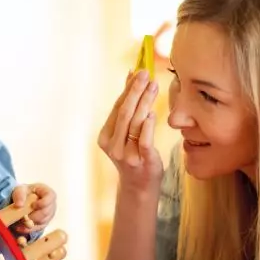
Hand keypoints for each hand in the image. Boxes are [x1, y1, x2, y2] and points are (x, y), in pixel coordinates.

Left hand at [11, 183, 55, 232]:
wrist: (23, 201)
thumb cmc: (24, 193)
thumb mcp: (20, 190)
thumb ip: (19, 195)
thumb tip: (19, 205)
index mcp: (47, 192)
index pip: (50, 197)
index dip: (42, 203)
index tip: (32, 205)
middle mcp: (51, 204)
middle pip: (46, 212)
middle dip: (34, 215)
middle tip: (24, 215)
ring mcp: (49, 214)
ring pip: (42, 221)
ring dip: (30, 222)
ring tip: (20, 220)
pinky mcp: (44, 223)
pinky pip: (38, 228)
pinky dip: (28, 229)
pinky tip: (19, 227)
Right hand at [98, 69, 162, 189]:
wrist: (139, 187)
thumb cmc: (134, 155)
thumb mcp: (126, 133)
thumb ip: (127, 107)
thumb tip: (130, 75)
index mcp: (105, 137)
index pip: (117, 107)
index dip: (128, 89)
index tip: (138, 72)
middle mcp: (112, 145)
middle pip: (124, 112)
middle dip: (135, 91)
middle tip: (146, 74)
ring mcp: (126, 154)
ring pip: (135, 123)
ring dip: (145, 102)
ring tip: (154, 86)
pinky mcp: (142, 161)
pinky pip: (144, 140)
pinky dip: (147, 126)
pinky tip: (152, 113)